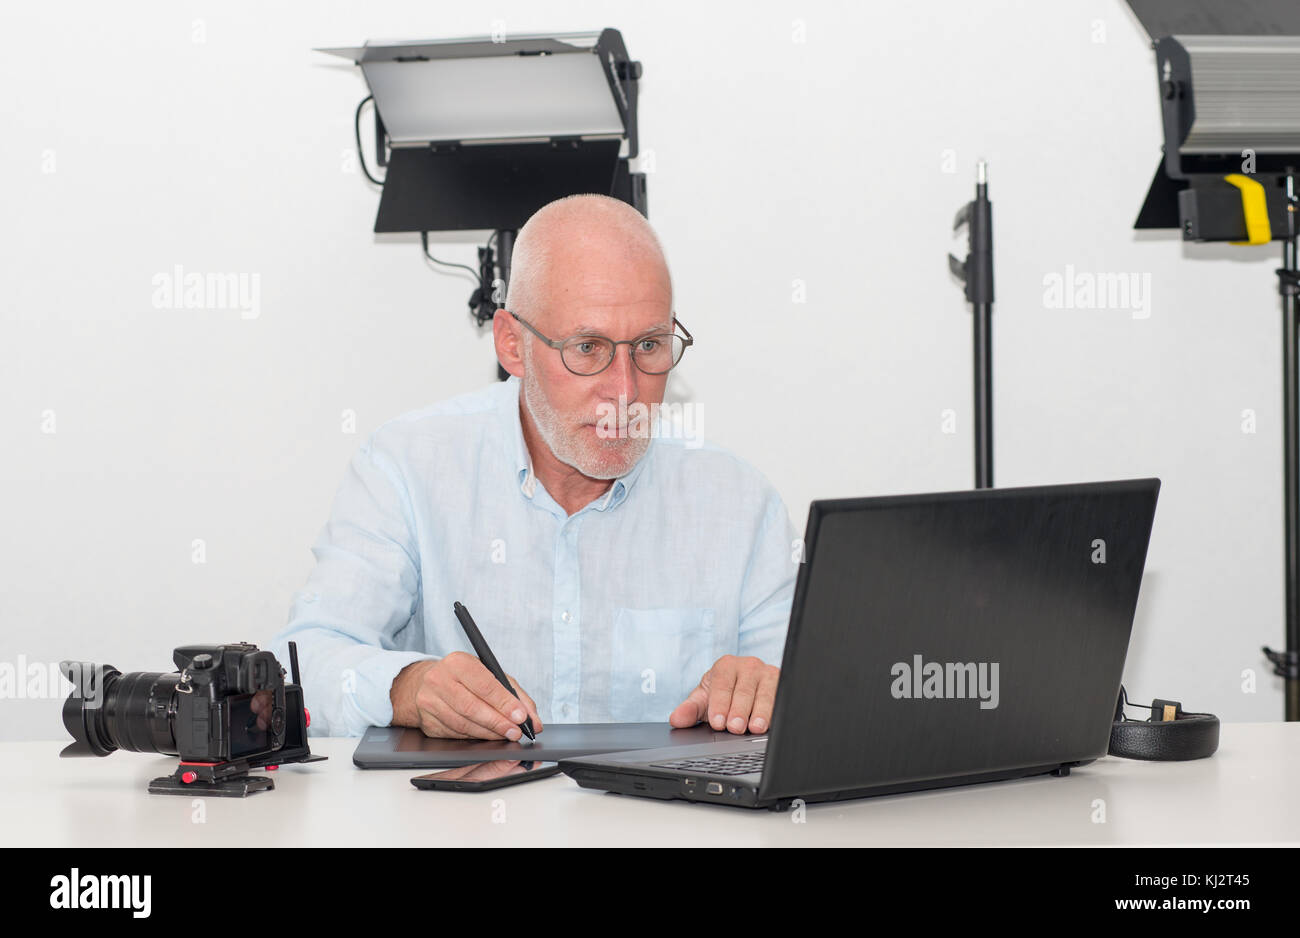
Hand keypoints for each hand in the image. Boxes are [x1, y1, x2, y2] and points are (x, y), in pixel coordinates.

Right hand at [391, 652, 542, 739]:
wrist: (428, 683)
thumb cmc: (465, 677)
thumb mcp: (491, 674)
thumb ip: (515, 694)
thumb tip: (533, 719)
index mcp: (458, 662)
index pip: (484, 685)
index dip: (504, 703)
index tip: (521, 716)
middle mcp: (439, 680)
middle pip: (472, 707)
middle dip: (498, 722)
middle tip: (516, 732)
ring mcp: (429, 702)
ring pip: (463, 724)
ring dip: (489, 733)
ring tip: (505, 735)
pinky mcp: (428, 722)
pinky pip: (455, 734)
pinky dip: (475, 737)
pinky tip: (488, 736)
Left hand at [669, 655, 778, 734]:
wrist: (744, 688)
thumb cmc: (723, 694)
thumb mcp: (704, 700)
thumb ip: (690, 709)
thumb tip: (676, 719)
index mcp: (726, 665)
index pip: (722, 684)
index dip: (719, 703)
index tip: (717, 722)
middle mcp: (748, 666)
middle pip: (744, 689)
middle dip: (739, 710)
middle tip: (734, 728)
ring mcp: (768, 673)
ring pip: (765, 693)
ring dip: (761, 711)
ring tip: (755, 727)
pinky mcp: (783, 684)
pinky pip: (781, 698)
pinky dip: (777, 712)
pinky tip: (773, 724)